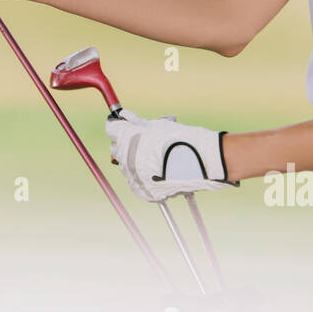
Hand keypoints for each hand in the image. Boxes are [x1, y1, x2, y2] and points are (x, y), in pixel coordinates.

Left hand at [105, 109, 236, 202]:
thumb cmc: (181, 138)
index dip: (117, 126)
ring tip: (155, 159)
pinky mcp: (143, 192)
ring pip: (126, 167)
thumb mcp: (157, 125)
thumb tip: (126, 119)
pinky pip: (137, 183)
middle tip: (141, 142)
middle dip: (125, 144)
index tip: (122, 125)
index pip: (111, 129)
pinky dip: (144, 178)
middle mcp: (125, 158)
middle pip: (117, 149)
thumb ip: (138, 124)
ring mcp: (133, 177)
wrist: (201, 161)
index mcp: (127, 137)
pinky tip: (158, 172)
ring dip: (135, 162)